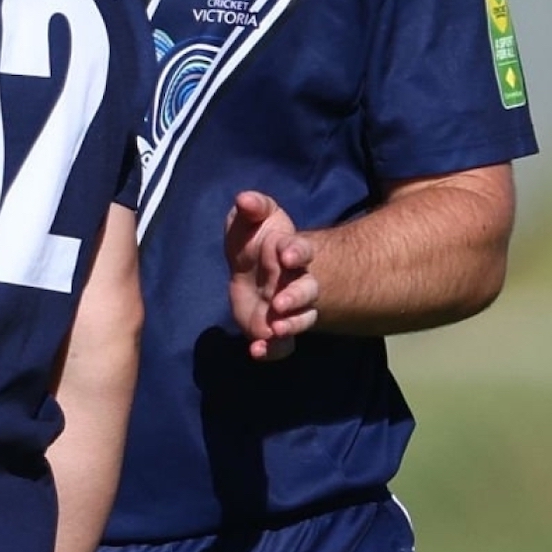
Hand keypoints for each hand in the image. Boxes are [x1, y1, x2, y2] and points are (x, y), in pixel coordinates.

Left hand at [225, 189, 319, 360]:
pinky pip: (282, 344)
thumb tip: (244, 199)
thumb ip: (252, 207)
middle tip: (281, 303)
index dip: (297, 253)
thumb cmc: (255, 239)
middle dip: (297, 297)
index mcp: (290, 252)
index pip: (301, 251)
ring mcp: (288, 308)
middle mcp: (295, 282)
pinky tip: (257, 352)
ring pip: (301, 319)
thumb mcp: (251, 218)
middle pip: (307, 291)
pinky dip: (272, 350)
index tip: (287, 256)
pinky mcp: (275, 328)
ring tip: (275, 329)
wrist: (251, 269)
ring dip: (291, 325)